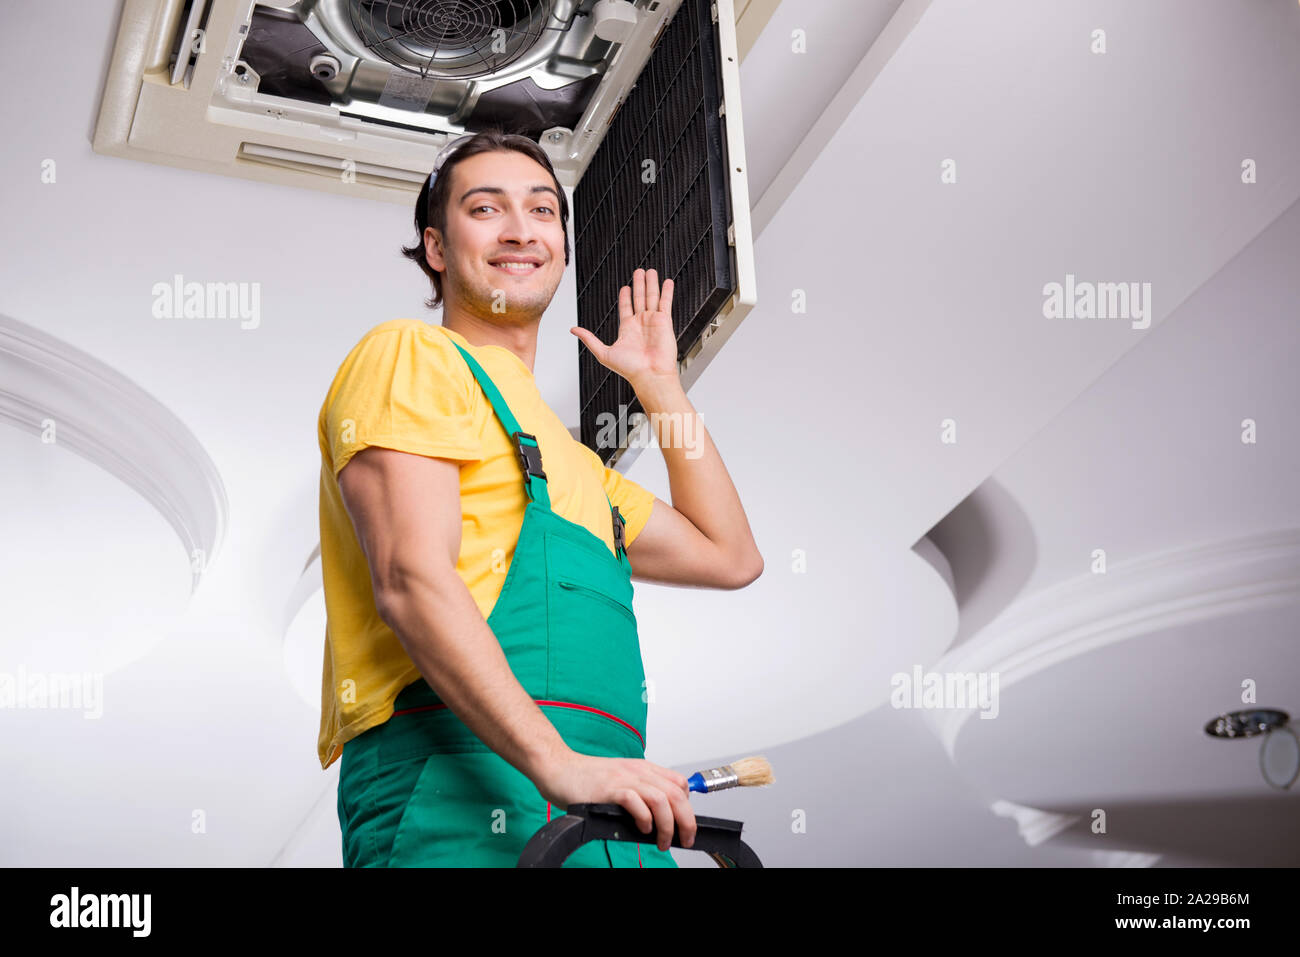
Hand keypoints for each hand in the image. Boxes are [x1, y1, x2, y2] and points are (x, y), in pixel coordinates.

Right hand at [534, 748, 696, 850]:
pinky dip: (645, 818)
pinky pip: (636, 802)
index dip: (688, 805)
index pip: (679, 783)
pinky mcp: (609, 789)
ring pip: (661, 799)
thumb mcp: (622, 779)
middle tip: (685, 839)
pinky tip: (642, 829)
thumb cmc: (587, 778)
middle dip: (687, 821)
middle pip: (676, 793)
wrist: (560, 769)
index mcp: (643, 769)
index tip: (684, 822)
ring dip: (667, 825)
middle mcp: (638, 772)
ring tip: (662, 841)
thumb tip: (659, 816)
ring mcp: (624, 779)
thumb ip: (641, 791)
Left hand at [569, 268, 678, 390]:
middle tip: (638, 272)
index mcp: (627, 329)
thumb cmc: (630, 369)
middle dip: (639, 284)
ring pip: (652, 297)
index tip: (625, 287)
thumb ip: (589, 339)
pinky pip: (666, 303)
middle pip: (639, 298)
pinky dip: (667, 292)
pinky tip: (666, 282)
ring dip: (651, 284)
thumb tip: (573, 330)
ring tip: (650, 271)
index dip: (625, 297)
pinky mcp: (665, 321)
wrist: (649, 375)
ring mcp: (653, 321)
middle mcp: (641, 324)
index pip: (626, 308)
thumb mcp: (603, 352)